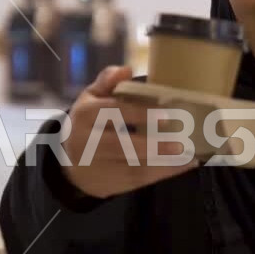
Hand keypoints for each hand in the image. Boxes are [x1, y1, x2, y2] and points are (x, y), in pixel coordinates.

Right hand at [61, 66, 197, 198]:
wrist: (66, 161)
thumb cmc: (88, 123)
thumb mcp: (91, 98)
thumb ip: (108, 81)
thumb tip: (127, 69)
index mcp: (85, 115)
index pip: (112, 113)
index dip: (138, 114)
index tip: (165, 115)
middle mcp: (87, 142)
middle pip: (120, 145)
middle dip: (152, 146)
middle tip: (180, 144)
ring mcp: (97, 166)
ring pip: (131, 167)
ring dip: (163, 164)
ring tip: (188, 157)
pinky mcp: (107, 184)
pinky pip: (136, 181)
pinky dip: (161, 174)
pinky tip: (181, 166)